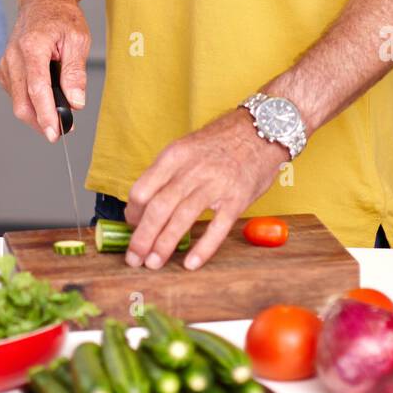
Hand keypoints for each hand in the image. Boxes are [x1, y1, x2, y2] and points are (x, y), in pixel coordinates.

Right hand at [0, 0, 90, 141]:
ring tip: (60, 111)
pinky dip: (31, 102)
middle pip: (22, 103)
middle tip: (64, 129)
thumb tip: (76, 102)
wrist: (42, 1)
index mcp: (32, 47)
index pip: (37, 89)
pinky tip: (46, 97)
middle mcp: (13, 56)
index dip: (46, 115)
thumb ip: (76, 73)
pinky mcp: (4, 70)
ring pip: (17, 102)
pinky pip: (15, 94)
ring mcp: (5, 63)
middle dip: (41, 122)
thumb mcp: (78, 40)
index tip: (54, 132)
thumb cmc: (61, 16)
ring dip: (37, 113)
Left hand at [123, 108, 286, 271]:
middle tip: (134, 258)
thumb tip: (144, 205)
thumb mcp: (188, 147)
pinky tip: (190, 263)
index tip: (131, 227)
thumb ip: (168, 173)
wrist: (262, 128)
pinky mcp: (237, 199)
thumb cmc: (221, 142)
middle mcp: (192, 169)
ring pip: (182, 219)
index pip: (142, 189)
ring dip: (164, 245)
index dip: (132, 213)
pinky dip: (202, 248)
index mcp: (175, 155)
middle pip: (158, 208)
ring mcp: (216, 184)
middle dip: (142, 237)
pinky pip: (217, 228)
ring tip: (153, 263)